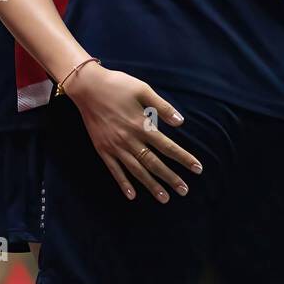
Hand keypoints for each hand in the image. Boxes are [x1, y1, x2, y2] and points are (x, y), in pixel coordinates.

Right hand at [64, 63, 202, 202]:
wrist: (87, 87)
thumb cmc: (117, 85)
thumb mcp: (142, 89)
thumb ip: (162, 106)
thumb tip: (180, 122)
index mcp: (141, 125)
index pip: (167, 146)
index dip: (183, 158)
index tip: (197, 169)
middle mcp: (129, 140)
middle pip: (153, 163)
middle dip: (170, 178)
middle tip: (184, 191)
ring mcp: (115, 146)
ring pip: (136, 170)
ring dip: (151, 185)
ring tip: (164, 198)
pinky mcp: (102, 149)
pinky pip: (114, 170)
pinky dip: (123, 183)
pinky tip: (132, 195)